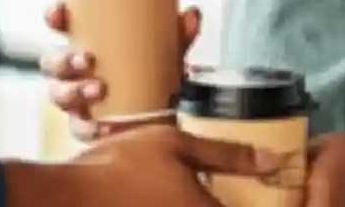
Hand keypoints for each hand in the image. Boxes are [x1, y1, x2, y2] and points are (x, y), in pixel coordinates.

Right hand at [2, 125, 284, 206]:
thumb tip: (273, 161)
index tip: (279, 188)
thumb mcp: (175, 144)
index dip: (279, 202)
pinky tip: (186, 198)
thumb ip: (227, 154)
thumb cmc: (117, 167)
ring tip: (222, 189)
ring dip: (216, 203)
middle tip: (257, 187)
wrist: (65, 199)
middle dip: (248, 201)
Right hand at [41, 2, 201, 140]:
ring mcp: (75, 100)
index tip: (61, 11)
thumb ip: (178, 35)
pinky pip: (77, 128)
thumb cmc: (151, 75)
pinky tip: (102, 126)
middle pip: (52, 62)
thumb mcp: (165, 52)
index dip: (54, 17)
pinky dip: (88, 127)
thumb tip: (193, 15)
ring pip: (58, 94)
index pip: (59, 25)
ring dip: (74, 91)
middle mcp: (73, 71)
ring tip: (98, 90)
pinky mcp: (84, 126)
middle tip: (88, 60)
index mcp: (85, 43)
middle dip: (65, 60)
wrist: (160, 117)